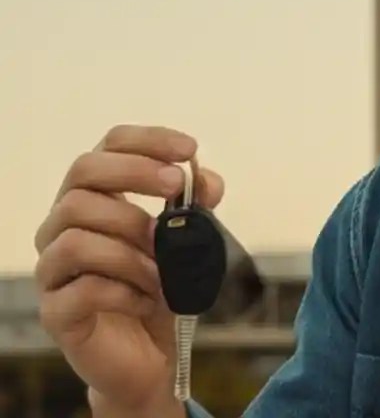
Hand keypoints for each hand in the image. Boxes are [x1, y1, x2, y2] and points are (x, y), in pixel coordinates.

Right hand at [33, 125, 224, 415]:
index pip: (107, 148)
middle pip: (81, 176)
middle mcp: (63, 226)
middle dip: (134, 175)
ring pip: (79, 235)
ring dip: (133, 249)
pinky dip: (125, 291)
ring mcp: (54, 269)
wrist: (149, 357)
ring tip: (166, 272)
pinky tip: (149, 300)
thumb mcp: (188, 244)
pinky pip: (83, 289)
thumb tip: (206, 179)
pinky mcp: (56, 312)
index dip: (147, 141)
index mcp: (95, 199)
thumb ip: (196, 209)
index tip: (190, 149)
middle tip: (176, 188)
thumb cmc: (160, 290)